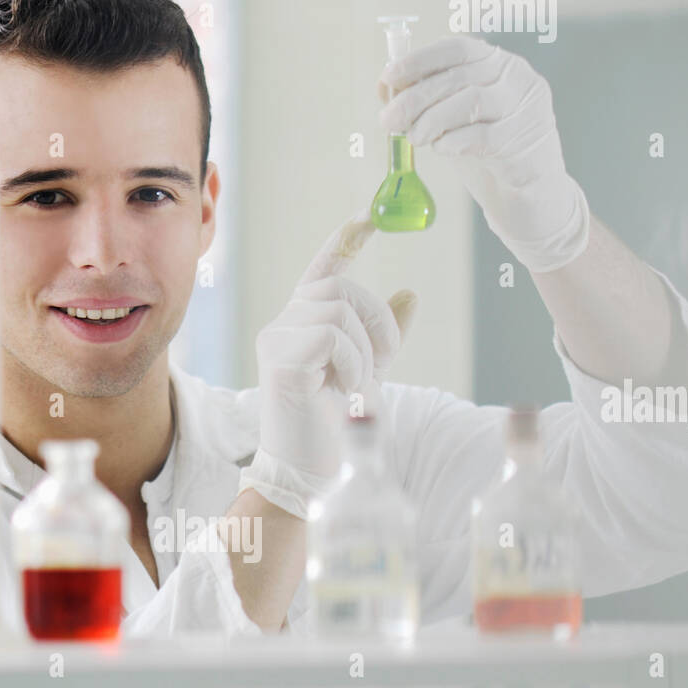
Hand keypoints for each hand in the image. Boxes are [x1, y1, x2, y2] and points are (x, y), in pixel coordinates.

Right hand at [241, 208, 417, 518]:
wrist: (306, 471)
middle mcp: (283, 325)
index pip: (323, 269)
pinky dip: (352, 362)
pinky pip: (331, 335)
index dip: (345, 239)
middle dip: (374, 319)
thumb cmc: (332, 427)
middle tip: (383, 361)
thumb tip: (410, 293)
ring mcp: (276, 339)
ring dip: (364, 347)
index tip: (371, 216)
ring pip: (337, 308)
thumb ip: (385, 336)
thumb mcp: (369, 372)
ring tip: (358, 384)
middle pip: (338, 286)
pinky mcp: (279, 359)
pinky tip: (345, 390)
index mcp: (303, 325)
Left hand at [379, 37, 588, 272]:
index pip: (458, 48)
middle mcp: (517, 78)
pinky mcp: (525, 141)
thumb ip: (429, 101)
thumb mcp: (456, 119)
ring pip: (470, 100)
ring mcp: (526, 108)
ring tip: (414, 138)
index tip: (388, 76)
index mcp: (500, 63)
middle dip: (416, 97)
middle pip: (459, 76)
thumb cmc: (489, 151)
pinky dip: (454, 141)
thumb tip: (385, 87)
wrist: (530, 194)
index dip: (419, 59)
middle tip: (388, 120)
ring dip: (432, 119)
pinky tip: (441, 149)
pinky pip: (482, 136)